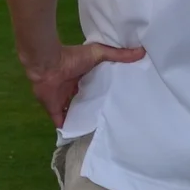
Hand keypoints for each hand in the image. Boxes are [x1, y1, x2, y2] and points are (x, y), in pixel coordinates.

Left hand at [22, 39, 144, 127]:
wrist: (47, 64)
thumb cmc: (72, 57)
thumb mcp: (98, 53)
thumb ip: (118, 55)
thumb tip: (141, 52)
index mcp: (80, 76)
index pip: (92, 87)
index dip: (102, 94)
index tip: (115, 102)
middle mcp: (71, 88)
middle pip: (83, 101)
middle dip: (92, 109)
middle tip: (109, 120)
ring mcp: (61, 100)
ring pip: (73, 113)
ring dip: (81, 120)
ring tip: (97, 132)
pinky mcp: (54, 110)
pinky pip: (62, 123)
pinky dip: (69, 130)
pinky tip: (79, 138)